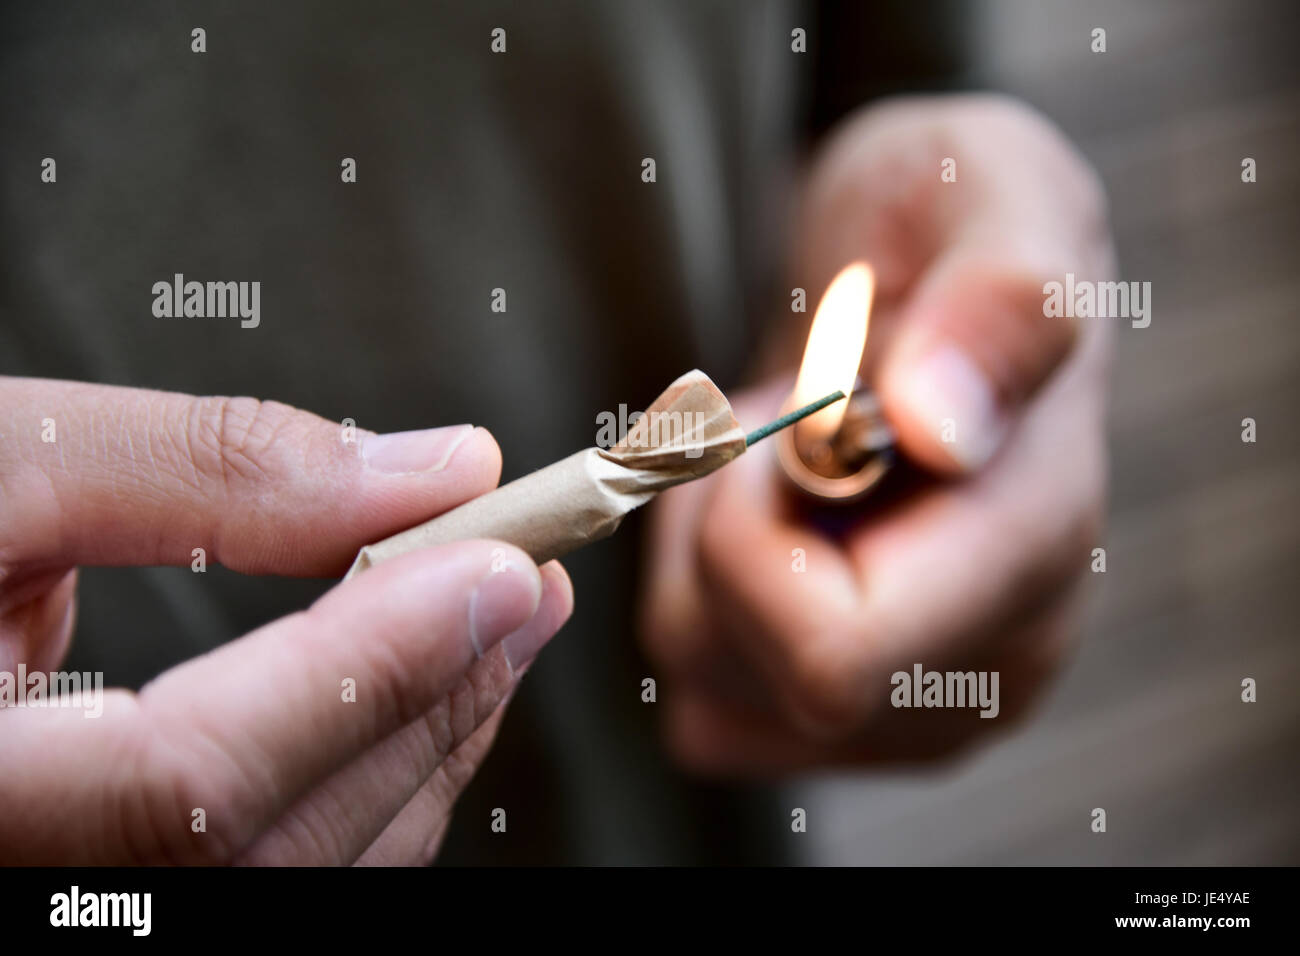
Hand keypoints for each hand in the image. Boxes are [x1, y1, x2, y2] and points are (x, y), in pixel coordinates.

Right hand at [0, 378, 571, 862]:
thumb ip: (205, 468)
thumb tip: (427, 469)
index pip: (188, 788)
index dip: (366, 670)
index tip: (498, 560)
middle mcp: (19, 887)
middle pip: (273, 844)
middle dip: (432, 697)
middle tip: (530, 574)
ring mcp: (72, 903)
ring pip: (301, 879)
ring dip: (424, 739)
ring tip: (499, 618)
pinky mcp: (115, 882)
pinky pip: (282, 872)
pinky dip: (371, 779)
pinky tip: (419, 689)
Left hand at [640, 95, 1113, 773]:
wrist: (919, 272)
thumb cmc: (956, 222)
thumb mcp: (995, 190)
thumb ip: (996, 302)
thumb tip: (942, 427)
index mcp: (1033, 549)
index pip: (831, 655)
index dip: (749, 536)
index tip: (781, 418)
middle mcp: (992, 660)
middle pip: (751, 673)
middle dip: (718, 534)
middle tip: (779, 426)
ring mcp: (918, 707)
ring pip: (706, 684)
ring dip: (702, 554)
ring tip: (783, 463)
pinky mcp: (847, 719)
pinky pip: (699, 702)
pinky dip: (700, 603)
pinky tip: (769, 525)